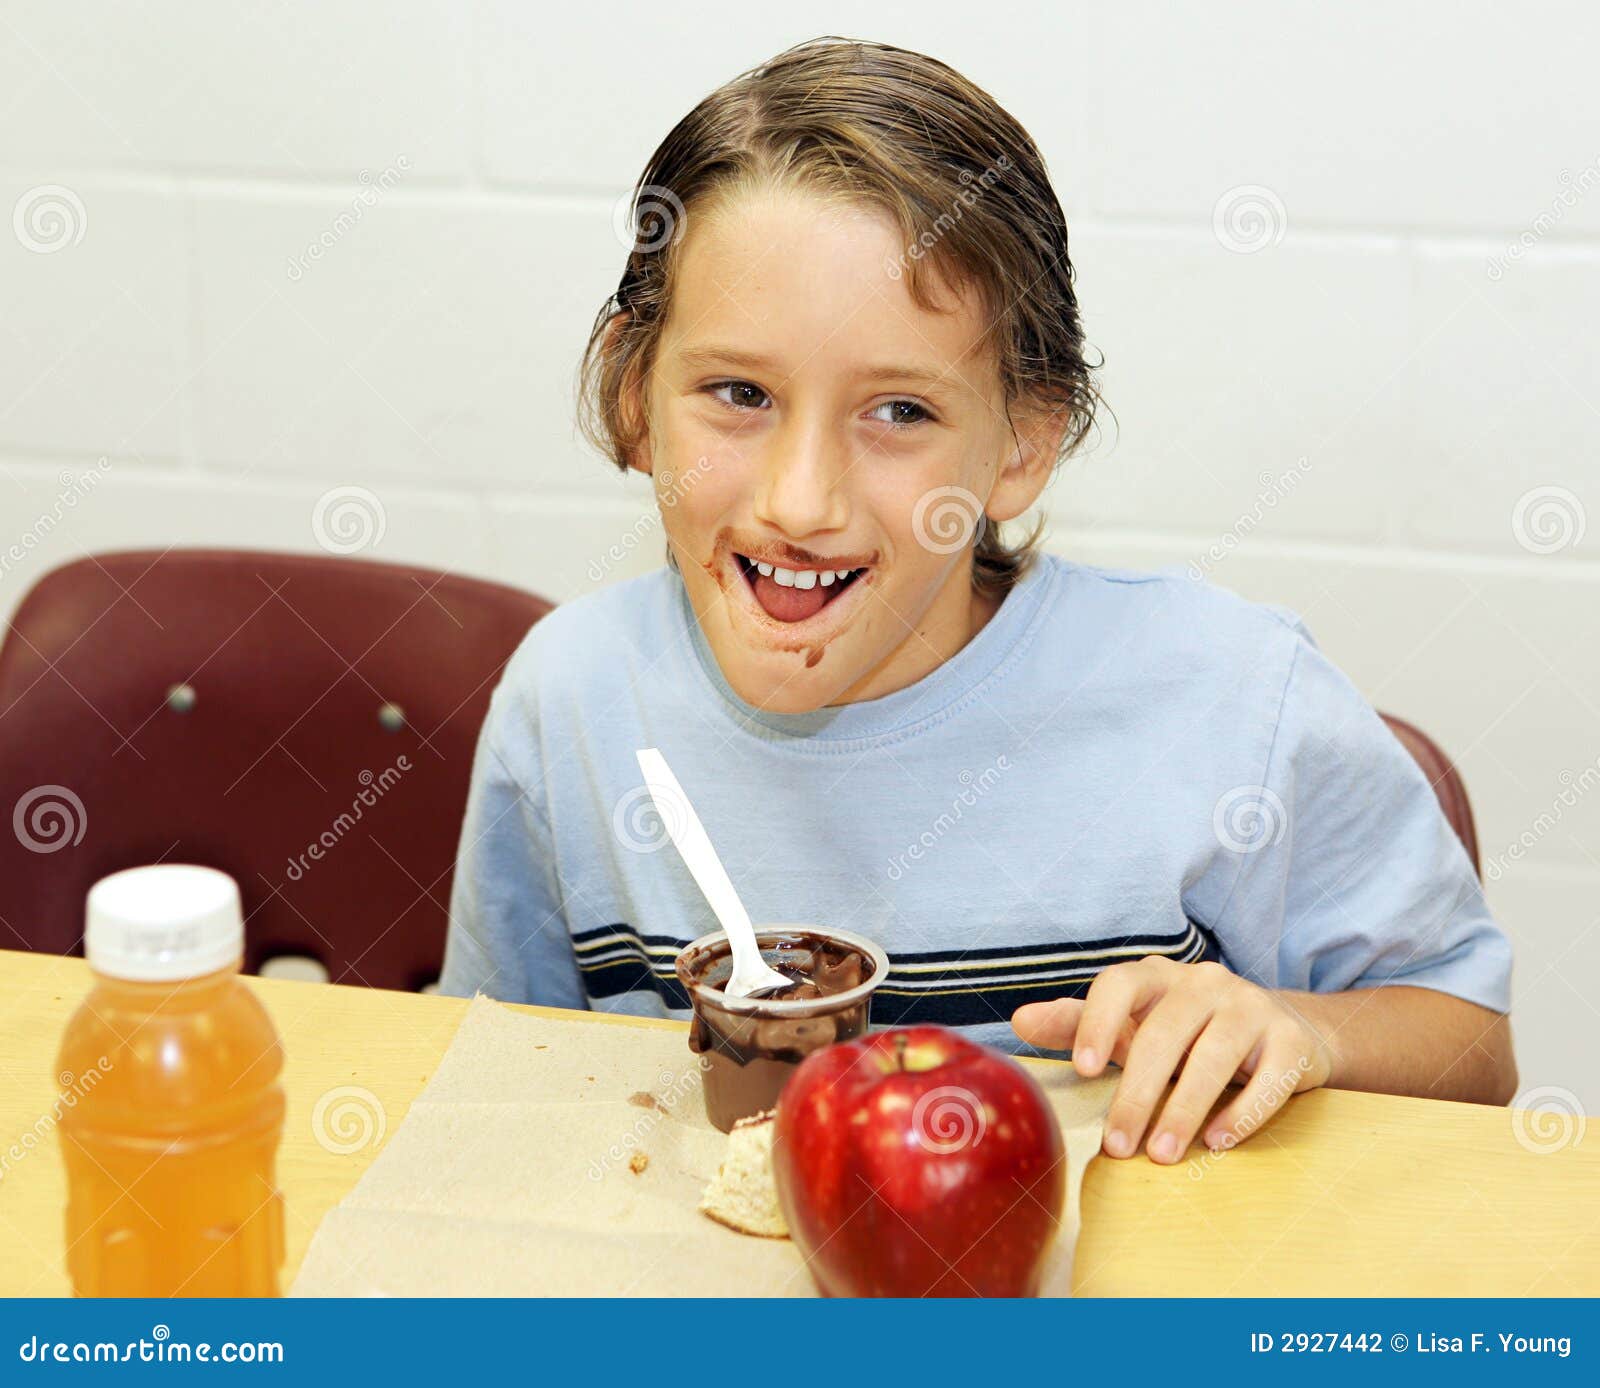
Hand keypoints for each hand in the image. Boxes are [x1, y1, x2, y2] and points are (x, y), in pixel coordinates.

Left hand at [1011, 957, 1333, 1162]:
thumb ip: (1077, 1024)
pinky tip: (1217, 1142)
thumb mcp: (1133, 1026)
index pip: (1120, 983)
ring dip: (1184, 1109)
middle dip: (1137, 1093)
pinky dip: (1242, 1113)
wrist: (1283, 1032)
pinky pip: (1269, 1078)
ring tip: (1161, 1154)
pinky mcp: (1292, 1041)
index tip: (1084, 1069)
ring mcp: (1252, 1008)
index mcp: (1158, 976)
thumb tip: (1018, 1021)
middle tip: (1117, 1145)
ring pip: (1214, 1057)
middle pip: (1163, 1032)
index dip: (1098, 1021)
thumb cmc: (1188, 1034)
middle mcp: (1205, 982)